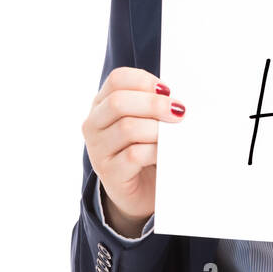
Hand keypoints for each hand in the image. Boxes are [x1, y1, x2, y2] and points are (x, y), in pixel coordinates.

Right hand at [81, 67, 185, 233]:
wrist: (140, 192)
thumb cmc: (146, 151)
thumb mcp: (146, 123)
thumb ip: (154, 107)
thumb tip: (177, 101)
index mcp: (101, 105)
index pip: (117, 80)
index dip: (144, 81)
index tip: (167, 91)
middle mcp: (94, 125)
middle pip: (119, 102)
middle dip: (153, 104)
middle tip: (179, 111)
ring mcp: (98, 150)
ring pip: (127, 128)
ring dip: (157, 129)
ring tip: (174, 135)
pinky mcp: (109, 172)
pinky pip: (134, 155)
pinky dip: (155, 151)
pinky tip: (166, 154)